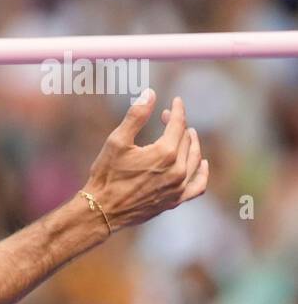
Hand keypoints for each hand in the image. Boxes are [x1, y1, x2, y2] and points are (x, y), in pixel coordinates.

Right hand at [82, 89, 209, 232]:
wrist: (101, 210)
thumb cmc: (106, 175)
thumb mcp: (117, 141)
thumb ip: (136, 116)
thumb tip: (151, 93)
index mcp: (165, 153)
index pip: (178, 124)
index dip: (178, 111)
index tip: (176, 102)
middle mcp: (177, 170)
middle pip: (186, 140)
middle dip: (179, 125)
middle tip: (167, 117)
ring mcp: (179, 187)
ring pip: (196, 159)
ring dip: (193, 144)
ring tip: (187, 135)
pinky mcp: (175, 200)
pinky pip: (198, 185)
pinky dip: (202, 172)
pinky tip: (201, 164)